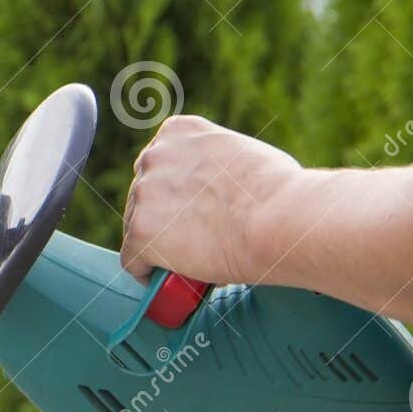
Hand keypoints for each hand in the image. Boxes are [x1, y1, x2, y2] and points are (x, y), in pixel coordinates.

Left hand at [120, 114, 302, 284]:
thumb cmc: (280, 191)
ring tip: (185, 260)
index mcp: (177, 132)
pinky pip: (132, 258)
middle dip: (162, 215)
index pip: (160, 163)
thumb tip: (220, 187)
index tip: (186, 209)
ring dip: (157, 242)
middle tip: (188, 238)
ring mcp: (143, 193)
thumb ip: (216, 163)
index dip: (172, 191)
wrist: (280, 218)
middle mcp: (153, 156)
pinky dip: (146, 270)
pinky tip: (159, 279)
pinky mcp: (142, 231)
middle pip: (144, 193)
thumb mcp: (241, 152)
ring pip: (137, 225)